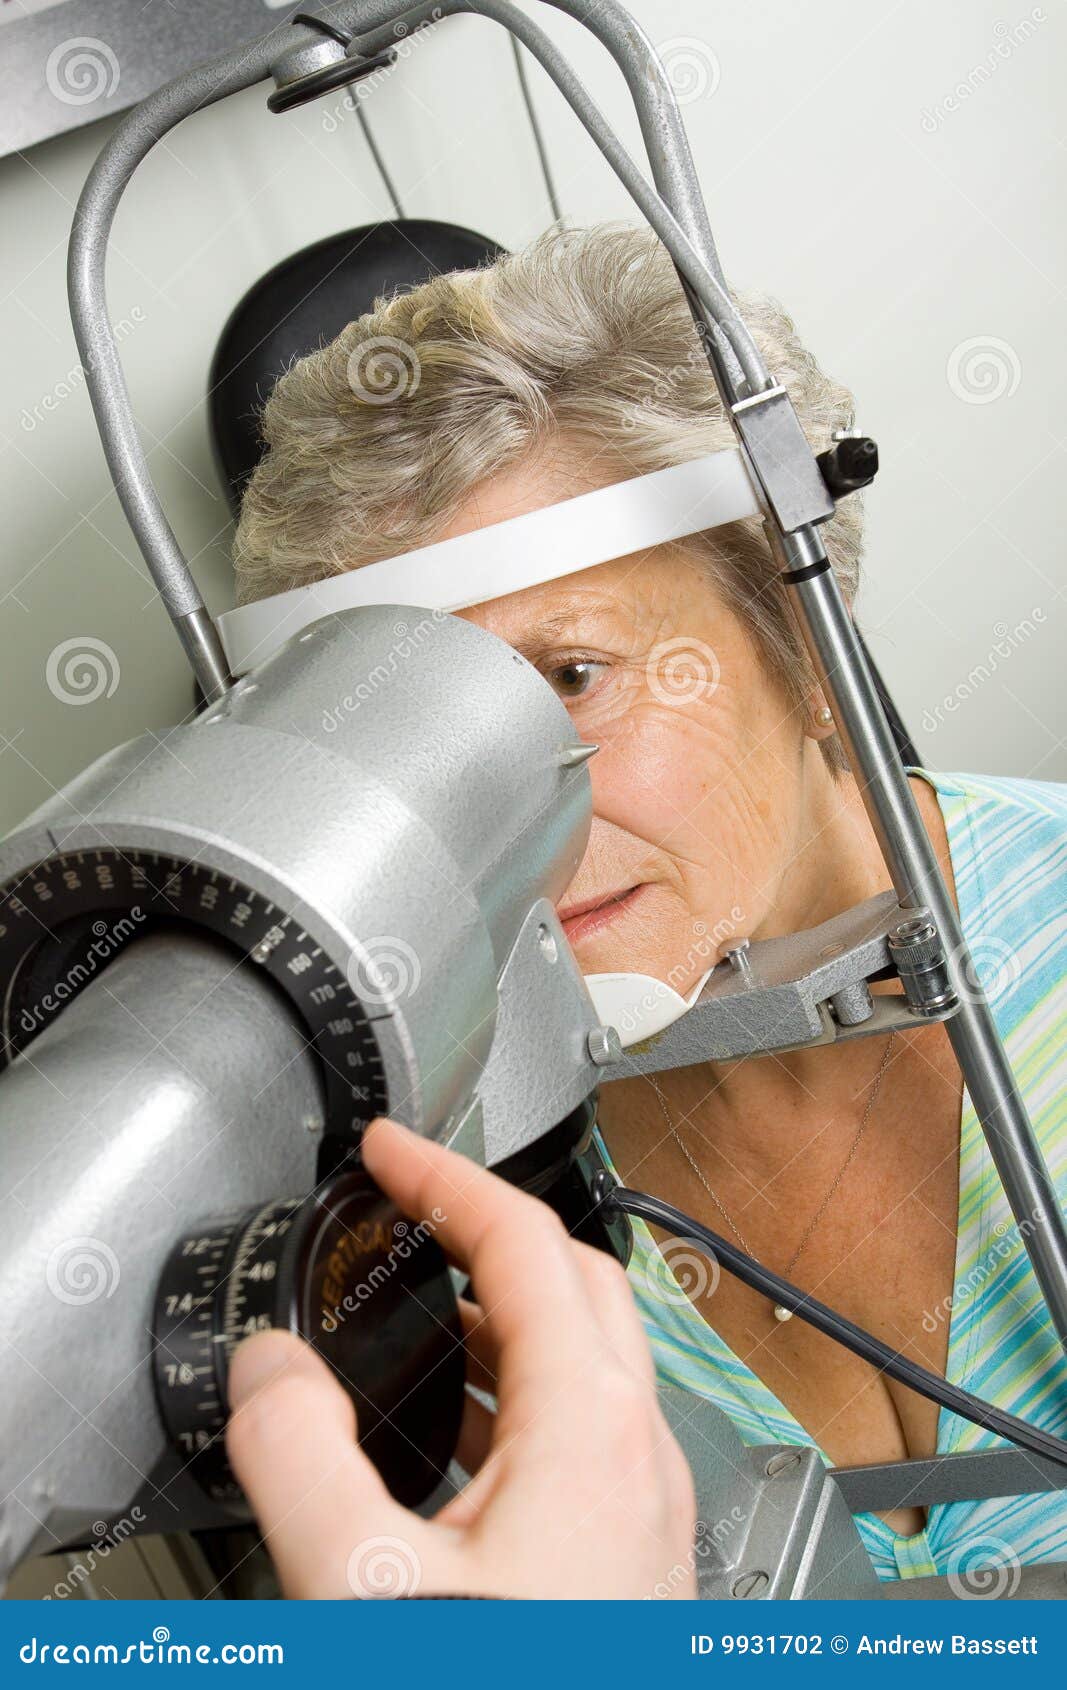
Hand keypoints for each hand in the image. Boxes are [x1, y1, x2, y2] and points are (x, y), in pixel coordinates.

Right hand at [225, 1116, 696, 1598]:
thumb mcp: (360, 1586)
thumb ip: (297, 1456)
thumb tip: (270, 1365)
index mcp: (590, 1429)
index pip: (525, 1240)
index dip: (443, 1176)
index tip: (388, 1149)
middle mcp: (640, 1456)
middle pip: (576, 1279)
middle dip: (487, 1225)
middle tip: (411, 1206)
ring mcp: (647, 1508)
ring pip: (589, 1360)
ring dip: (505, 1314)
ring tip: (420, 1312)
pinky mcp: (635, 1561)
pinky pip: (587, 1434)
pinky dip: (521, 1395)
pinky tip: (456, 1440)